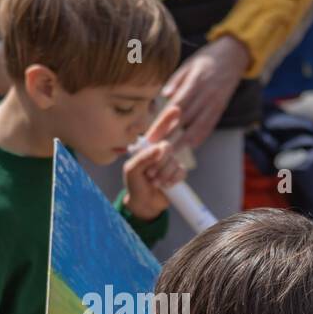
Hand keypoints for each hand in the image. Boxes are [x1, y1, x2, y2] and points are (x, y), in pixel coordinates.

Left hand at [122, 105, 185, 220]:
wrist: (144, 204)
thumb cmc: (134, 185)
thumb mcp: (131, 170)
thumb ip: (143, 158)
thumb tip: (160, 148)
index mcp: (147, 147)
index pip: (158, 129)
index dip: (167, 118)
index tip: (177, 109)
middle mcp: (160, 152)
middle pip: (167, 147)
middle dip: (158, 163)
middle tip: (149, 174)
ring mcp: (170, 162)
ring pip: (174, 162)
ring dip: (163, 175)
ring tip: (154, 182)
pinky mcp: (178, 173)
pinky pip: (181, 172)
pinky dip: (172, 180)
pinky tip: (164, 185)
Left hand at [160, 35, 249, 149]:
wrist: (235, 55)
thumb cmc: (207, 58)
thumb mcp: (190, 63)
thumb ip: (176, 80)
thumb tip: (164, 95)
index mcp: (195, 82)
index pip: (176, 107)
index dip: (163, 123)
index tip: (151, 136)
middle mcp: (206, 95)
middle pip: (185, 121)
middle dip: (169, 137)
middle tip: (156, 151)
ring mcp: (215, 104)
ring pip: (198, 128)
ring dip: (183, 143)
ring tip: (170, 155)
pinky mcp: (221, 109)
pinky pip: (209, 126)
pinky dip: (199, 138)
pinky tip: (189, 147)